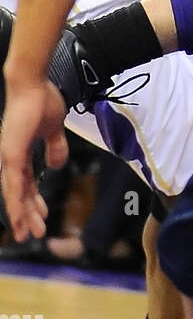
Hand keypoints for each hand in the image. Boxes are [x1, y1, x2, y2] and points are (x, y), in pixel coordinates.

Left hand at [0, 75, 67, 240]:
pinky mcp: (11, 154)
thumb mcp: (54, 129)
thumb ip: (55, 147)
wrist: (32, 84)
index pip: (25, 183)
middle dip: (28, 214)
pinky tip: (19, 216)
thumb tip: (56, 165)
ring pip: (14, 194)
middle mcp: (10, 158)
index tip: (42, 214)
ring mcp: (9, 157)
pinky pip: (13, 184)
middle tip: (34, 233)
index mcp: (20, 153)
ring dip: (21, 215)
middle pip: (19, 193)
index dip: (32, 200)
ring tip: (27, 234)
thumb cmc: (42, 100)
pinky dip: (15, 203)